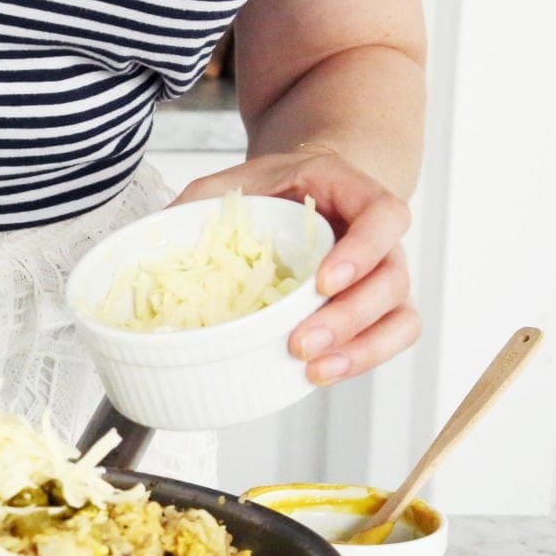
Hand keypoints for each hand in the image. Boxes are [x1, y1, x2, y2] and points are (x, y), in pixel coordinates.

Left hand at [175, 146, 417, 383]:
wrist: (307, 190)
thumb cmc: (276, 189)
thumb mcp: (236, 182)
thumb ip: (202, 201)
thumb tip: (156, 232)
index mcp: (350, 192)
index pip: (385, 215)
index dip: (363, 250)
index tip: (324, 281)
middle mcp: (378, 236)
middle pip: (391, 277)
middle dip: (349, 317)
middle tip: (301, 342)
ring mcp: (383, 273)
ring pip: (399, 314)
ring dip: (359, 348)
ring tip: (312, 369)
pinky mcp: (378, 307)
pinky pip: (394, 335)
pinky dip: (363, 358)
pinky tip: (323, 373)